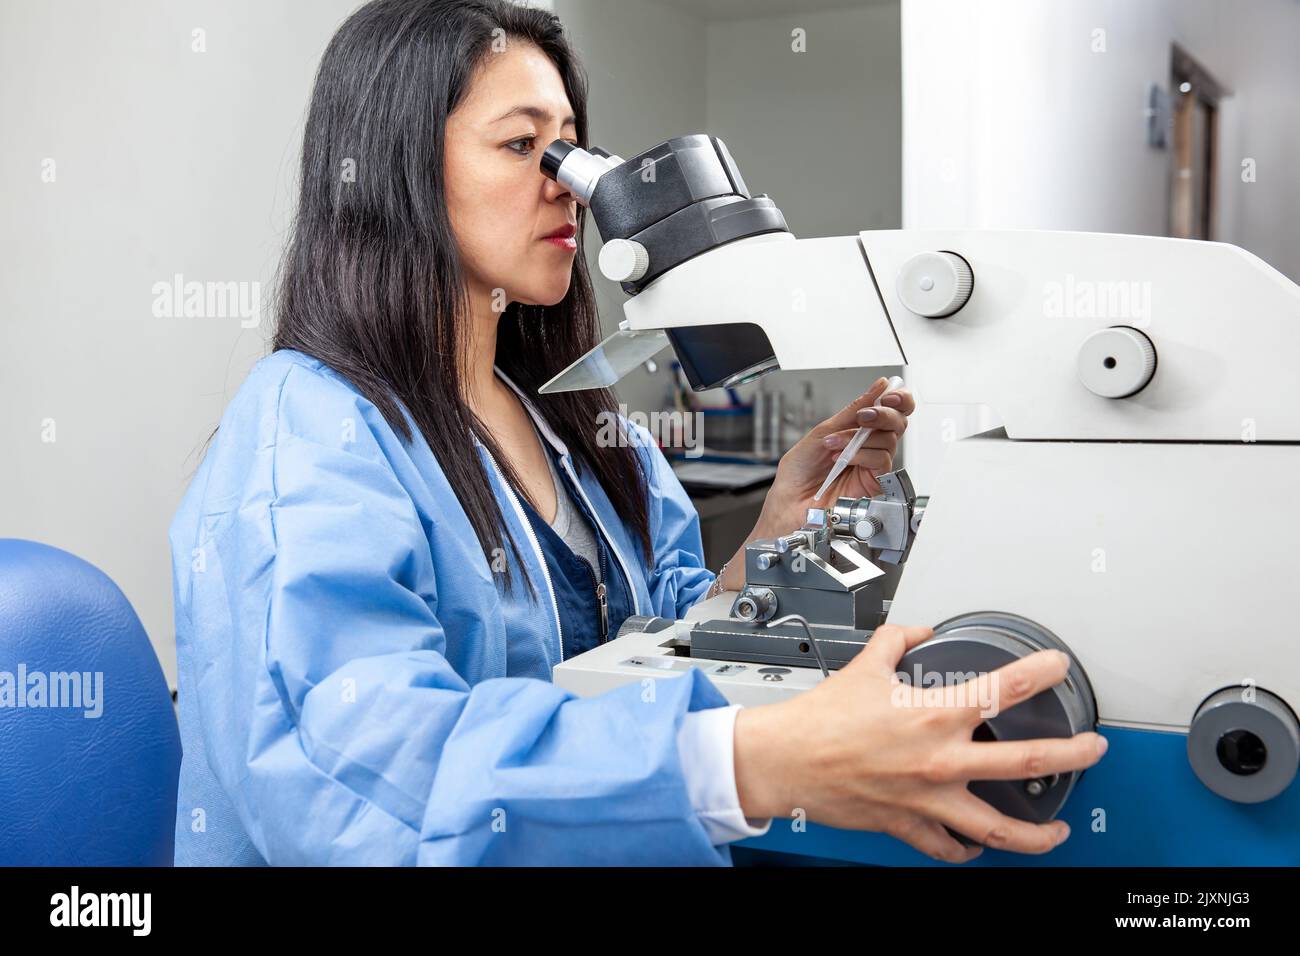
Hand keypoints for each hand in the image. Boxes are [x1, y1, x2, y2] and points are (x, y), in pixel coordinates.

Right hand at [732, 623, 1108, 862]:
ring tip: (1059, 830)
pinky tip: (979, 846)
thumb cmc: (820, 719)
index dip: (1041, 673)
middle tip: (1093, 749)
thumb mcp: (865, 664)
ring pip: (1002, 828)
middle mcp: (941, 760)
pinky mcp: (909, 825)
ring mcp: (929, 799)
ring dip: (1039, 832)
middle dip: (1074, 755)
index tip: (1057, 667)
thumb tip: (919, 632)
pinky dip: (968, 850)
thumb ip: (899, 642)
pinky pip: (949, 848)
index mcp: (933, 714)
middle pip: (1029, 761)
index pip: (1005, 689)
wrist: (785, 760)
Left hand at [762, 376, 915, 538]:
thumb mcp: (824, 431)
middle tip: (864, 416)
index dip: (897, 398)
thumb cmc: (800, 471)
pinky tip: (843, 460)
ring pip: (889, 439)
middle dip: (884, 413)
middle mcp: (870, 446)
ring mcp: (873, 464)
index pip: (891, 409)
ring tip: (835, 445)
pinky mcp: (875, 482)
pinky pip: (881, 459)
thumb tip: (878, 387)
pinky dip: (860, 454)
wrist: (790, 500)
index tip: (888, 392)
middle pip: (897, 422)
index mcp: (859, 430)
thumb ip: (853, 411)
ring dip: (858, 438)